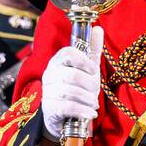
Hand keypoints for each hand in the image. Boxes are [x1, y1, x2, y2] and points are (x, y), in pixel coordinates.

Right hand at [41, 26, 103, 140]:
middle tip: (95, 92)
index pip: (68, 53)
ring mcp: (47, 91)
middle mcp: (50, 74)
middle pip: (73, 75)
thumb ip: (92, 50)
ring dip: (88, 100)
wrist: (65, 116)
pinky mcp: (49, 108)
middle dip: (90, 85)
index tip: (93, 70)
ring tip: (93, 105)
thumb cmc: (77, 88)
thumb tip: (97, 28)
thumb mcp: (87, 69)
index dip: (83, 60)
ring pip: (71, 92)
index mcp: (58, 61)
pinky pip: (67, 107)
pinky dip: (82, 111)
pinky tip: (90, 113)